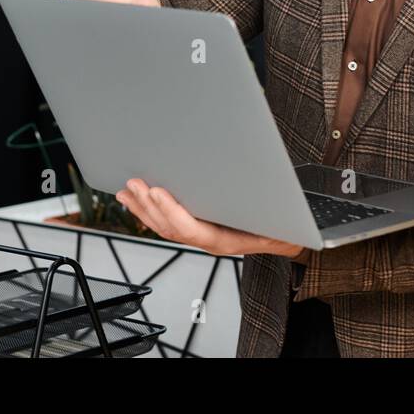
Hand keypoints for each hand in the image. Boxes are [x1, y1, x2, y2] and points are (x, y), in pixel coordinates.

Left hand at [116, 178, 306, 258]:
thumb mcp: (275, 213)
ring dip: (143, 209)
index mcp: (224, 240)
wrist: (286, 239)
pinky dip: (150, 212)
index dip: (171, 210)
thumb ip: (257, 199)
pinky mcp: (197, 229)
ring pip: (164, 227)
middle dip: (149, 206)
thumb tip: (246, 172)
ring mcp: (201, 237)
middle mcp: (208, 241)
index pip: (191, 229)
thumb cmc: (281, 227)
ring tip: (127, 191)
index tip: (157, 191)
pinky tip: (138, 201)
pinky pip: (168, 224)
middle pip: (170, 228)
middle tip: (135, 184)